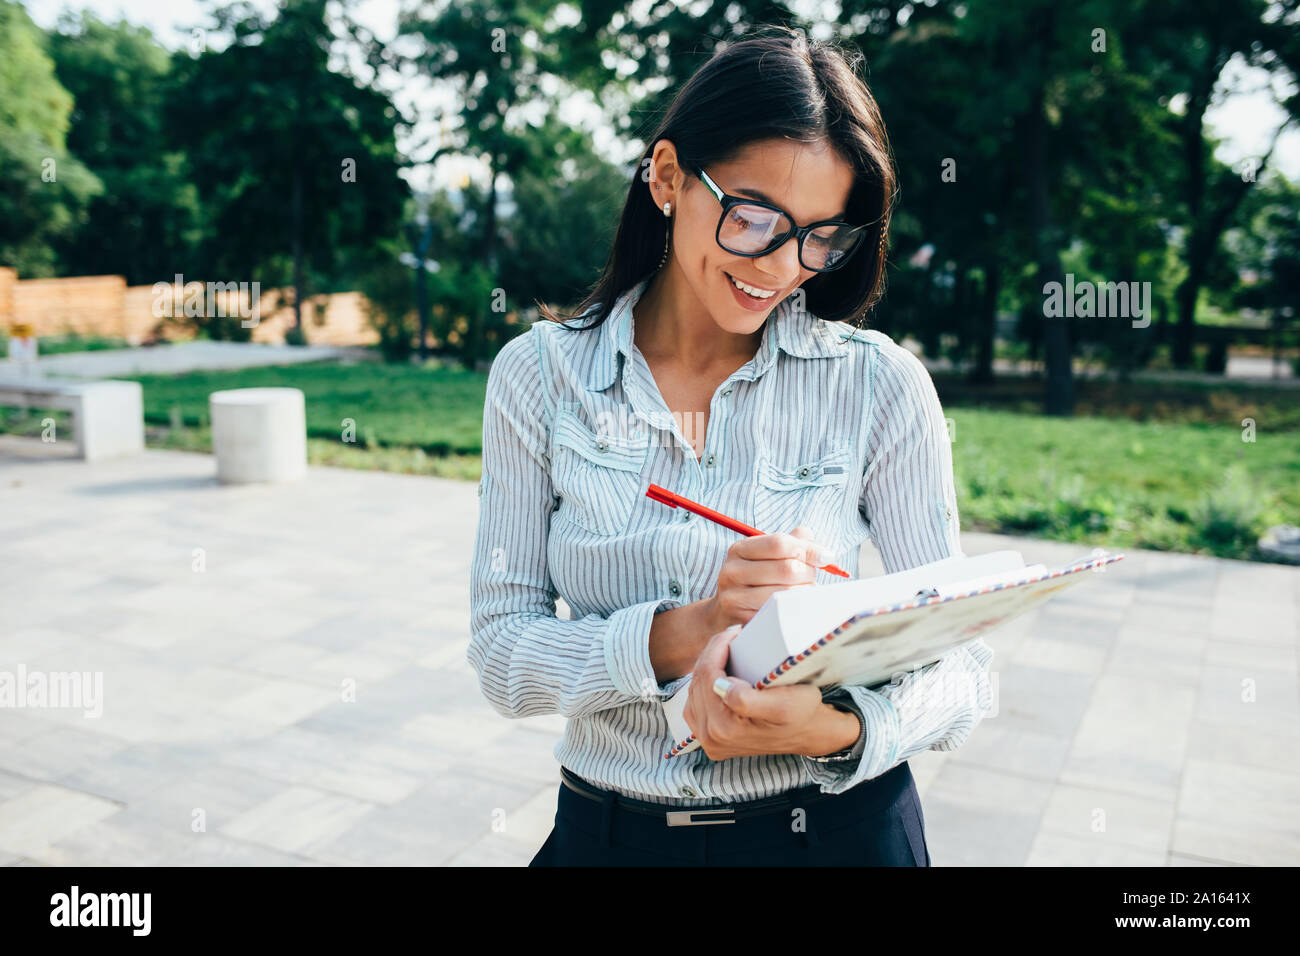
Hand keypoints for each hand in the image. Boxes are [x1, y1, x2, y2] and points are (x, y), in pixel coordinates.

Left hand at [682, 625, 861, 760]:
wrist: (809, 733)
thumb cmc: (801, 713)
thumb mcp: (784, 704)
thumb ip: (747, 699)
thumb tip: (720, 685)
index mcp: (725, 727)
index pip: (708, 674)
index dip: (718, 647)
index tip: (735, 632)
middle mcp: (711, 737)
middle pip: (698, 682)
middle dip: (712, 653)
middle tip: (731, 636)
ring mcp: (708, 740)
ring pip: (694, 691)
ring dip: (707, 667)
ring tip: (725, 651)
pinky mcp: (710, 739)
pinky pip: (695, 704)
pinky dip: (703, 685)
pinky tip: (716, 673)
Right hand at [700, 525, 832, 634]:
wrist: (725, 612)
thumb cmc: (755, 579)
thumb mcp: (766, 555)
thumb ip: (794, 542)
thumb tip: (823, 552)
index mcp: (739, 550)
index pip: (779, 544)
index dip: (808, 549)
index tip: (827, 557)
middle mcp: (732, 571)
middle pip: (787, 568)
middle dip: (808, 573)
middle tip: (811, 578)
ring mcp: (734, 598)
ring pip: (787, 593)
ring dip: (804, 593)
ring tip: (802, 592)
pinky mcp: (742, 620)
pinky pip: (780, 614)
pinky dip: (795, 610)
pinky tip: (794, 606)